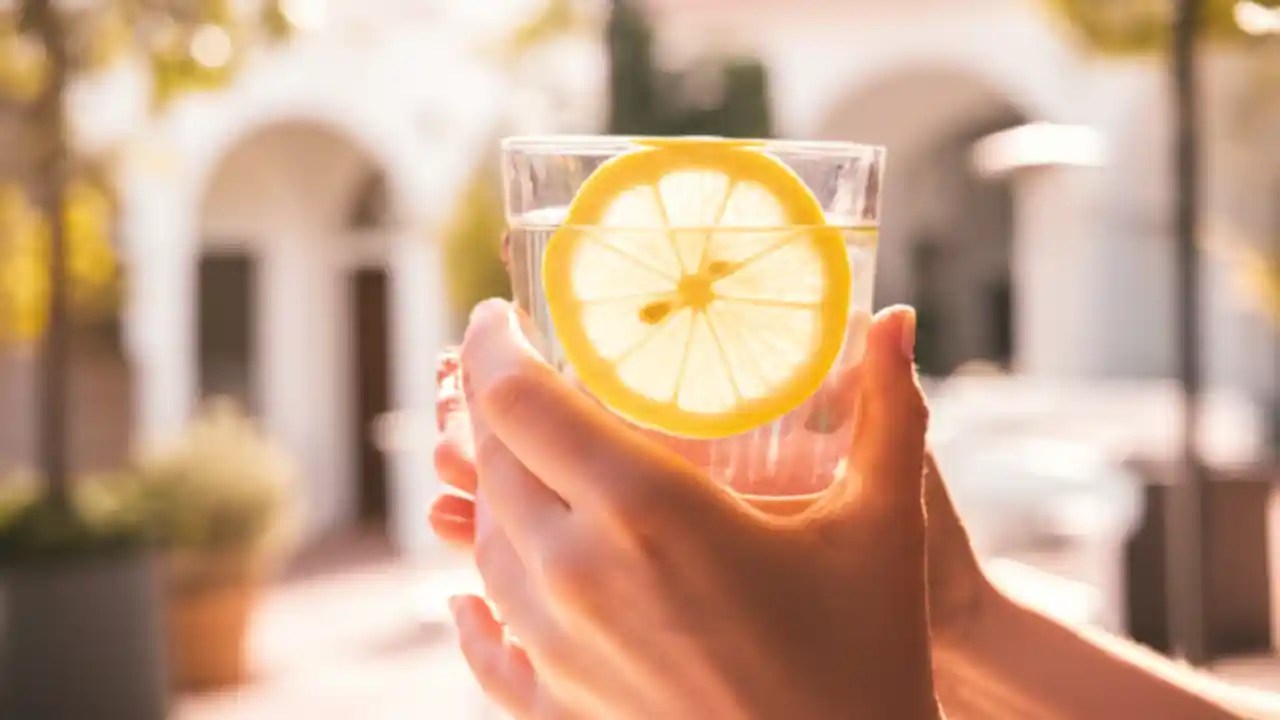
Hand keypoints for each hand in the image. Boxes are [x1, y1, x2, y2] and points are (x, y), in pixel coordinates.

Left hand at [430, 328, 993, 648]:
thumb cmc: (869, 655)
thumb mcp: (882, 524)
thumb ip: (885, 409)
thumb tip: (898, 320)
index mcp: (647, 510)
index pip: (517, 399)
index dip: (493, 344)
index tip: (497, 316)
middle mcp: (580, 573)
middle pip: (495, 461)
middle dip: (494, 407)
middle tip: (518, 377)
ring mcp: (557, 648)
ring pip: (486, 543)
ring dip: (494, 491)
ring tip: (522, 462)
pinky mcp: (556, 709)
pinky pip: (483, 643)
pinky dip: (471, 608)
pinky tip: (465, 596)